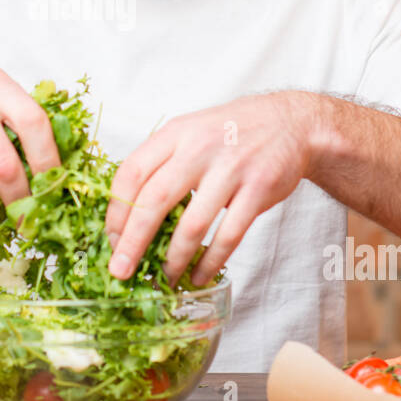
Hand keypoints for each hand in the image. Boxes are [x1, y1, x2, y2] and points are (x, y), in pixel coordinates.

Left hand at [104, 91, 314, 285]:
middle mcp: (198, 148)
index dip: (116, 210)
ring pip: (192, 224)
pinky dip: (211, 261)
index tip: (110, 239)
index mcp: (175, 133)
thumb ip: (160, 163)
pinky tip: (199, 275)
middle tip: (120, 270)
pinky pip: (229, 235)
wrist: (289, 123)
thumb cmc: (230, 133)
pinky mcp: (258, 190)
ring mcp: (230, 169)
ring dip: (174, 258)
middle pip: (154, 200)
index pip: (131, 172)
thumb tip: (125, 215)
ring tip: (164, 277)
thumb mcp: (189, 132)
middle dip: (133, 241)